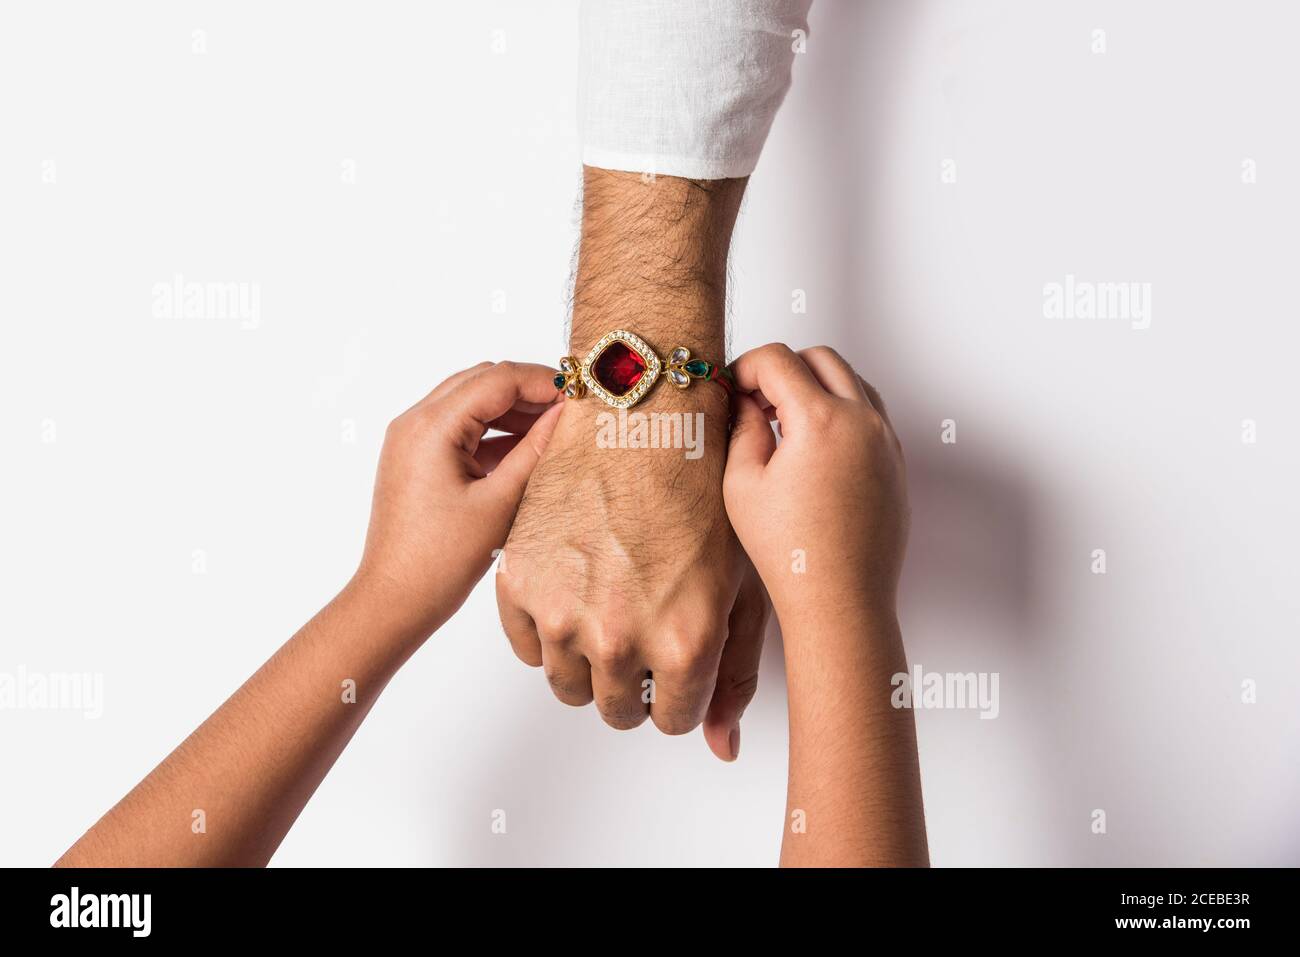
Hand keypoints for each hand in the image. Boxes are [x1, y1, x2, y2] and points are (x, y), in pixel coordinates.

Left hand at [356, 361, 562, 639]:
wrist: (394, 600)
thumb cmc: (440, 561)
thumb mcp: (500, 502)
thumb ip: (535, 451)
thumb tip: (565, 416)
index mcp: (431, 427)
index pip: (498, 379)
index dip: (543, 382)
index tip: (579, 395)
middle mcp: (415, 422)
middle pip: (482, 380)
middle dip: (529, 390)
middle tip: (571, 409)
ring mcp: (412, 439)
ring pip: (472, 401)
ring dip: (513, 409)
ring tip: (555, 429)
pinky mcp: (416, 458)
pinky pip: (460, 428)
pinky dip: (494, 431)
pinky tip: (527, 449)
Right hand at [496, 388, 768, 760]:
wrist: (642, 411)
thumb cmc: (700, 486)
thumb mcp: (740, 579)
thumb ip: (735, 672)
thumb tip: (721, 748)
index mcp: (682, 643)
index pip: (671, 720)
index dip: (677, 690)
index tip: (675, 659)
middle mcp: (617, 639)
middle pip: (616, 710)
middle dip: (635, 679)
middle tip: (643, 626)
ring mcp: (560, 613)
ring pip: (568, 685)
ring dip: (590, 659)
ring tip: (611, 602)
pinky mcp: (517, 582)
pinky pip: (526, 647)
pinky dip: (548, 629)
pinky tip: (575, 587)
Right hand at [722, 344, 908, 618]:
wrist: (840, 599)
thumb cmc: (789, 552)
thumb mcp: (743, 484)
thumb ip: (743, 427)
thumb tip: (745, 401)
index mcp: (822, 420)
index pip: (779, 359)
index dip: (746, 367)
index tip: (733, 389)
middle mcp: (862, 421)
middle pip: (821, 358)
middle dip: (784, 369)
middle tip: (756, 401)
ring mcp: (885, 441)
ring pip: (852, 380)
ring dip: (816, 386)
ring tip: (785, 424)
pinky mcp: (895, 463)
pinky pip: (870, 413)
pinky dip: (841, 412)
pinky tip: (813, 447)